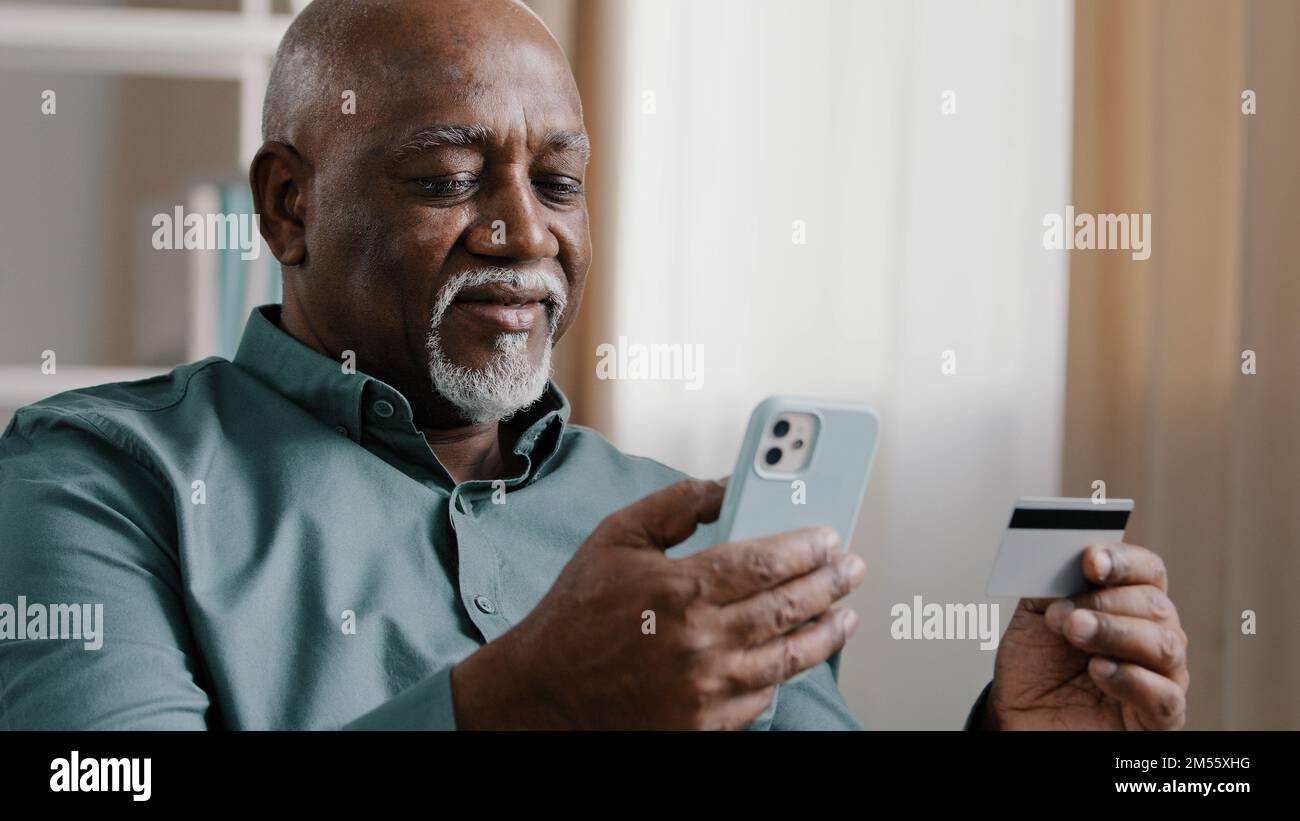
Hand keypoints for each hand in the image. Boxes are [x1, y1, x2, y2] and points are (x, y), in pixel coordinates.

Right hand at [451, 478, 865, 728]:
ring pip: (787, 658)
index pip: (768, 562)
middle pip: (788, 608)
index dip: (808, 547)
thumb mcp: (617, 537)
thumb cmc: (578, 611)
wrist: (544, 691)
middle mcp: (701, 641)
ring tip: (844, 616)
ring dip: (825, 634)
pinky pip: (763, 699)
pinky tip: (793, 657)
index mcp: (681, 589)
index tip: (830, 537)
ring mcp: (706, 689)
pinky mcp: (704, 725)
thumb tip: (728, 483)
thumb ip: (678, 504)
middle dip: (830, 585)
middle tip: (851, 570)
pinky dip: (783, 676)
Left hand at [983, 543, 1189, 729]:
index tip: (1090, 559)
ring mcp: (1161, 676)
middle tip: (1063, 612)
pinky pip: (1164, 696)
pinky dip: (1131, 679)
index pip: (1146, 570)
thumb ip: (1051, 584)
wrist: (1022, 717)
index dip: (1122, 560)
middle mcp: (1153, 635)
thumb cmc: (1035, 666)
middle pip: (1154, 604)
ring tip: (1075, 631)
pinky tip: (1098, 670)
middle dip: (1104, 601)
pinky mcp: (1159, 717)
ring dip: (1115, 632)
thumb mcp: (1034, 617)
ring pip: (1163, 644)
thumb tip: (1058, 553)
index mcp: (1128, 603)